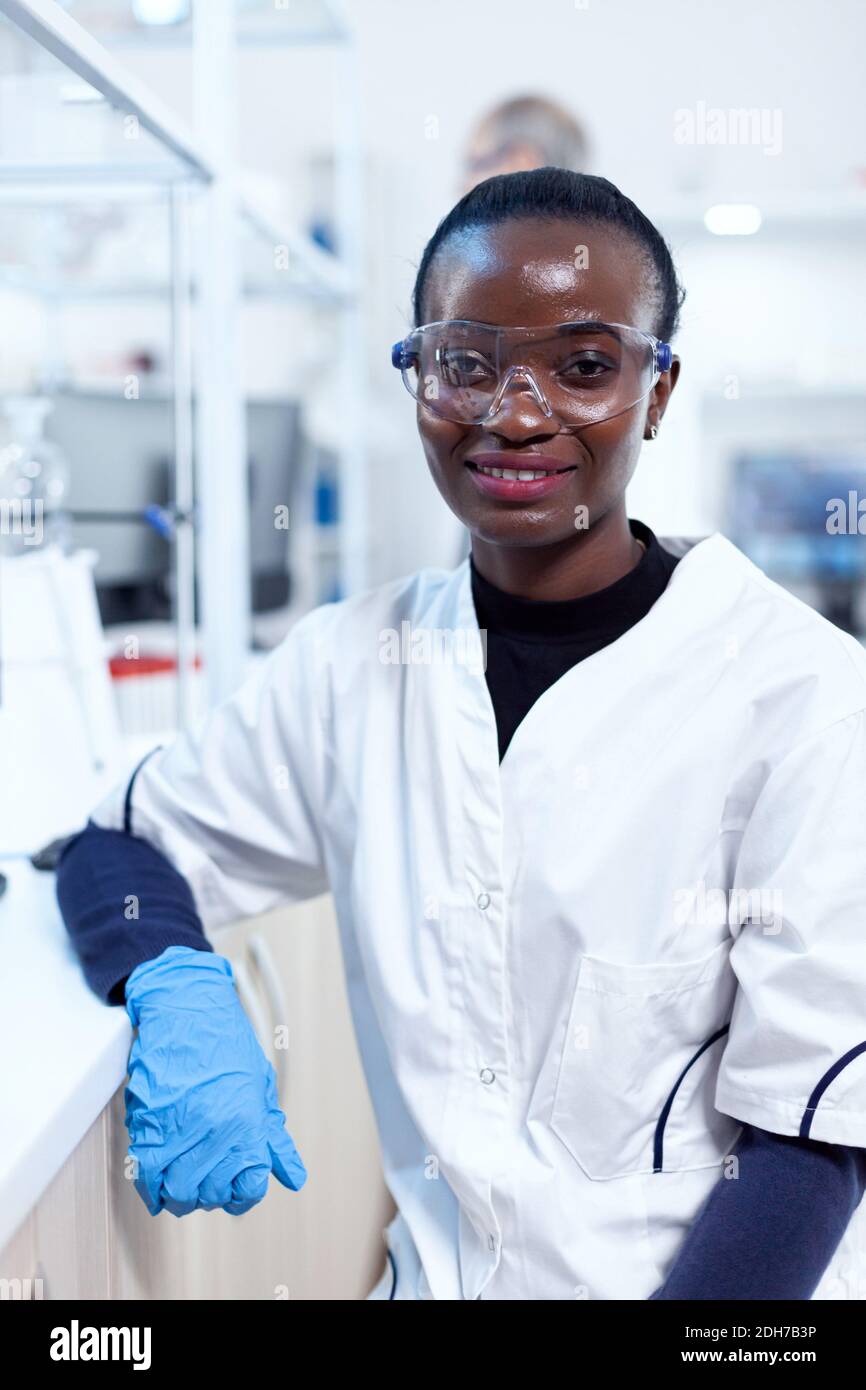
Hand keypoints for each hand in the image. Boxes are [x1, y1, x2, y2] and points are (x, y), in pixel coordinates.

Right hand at [123, 945, 305, 1216]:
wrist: (187, 1009)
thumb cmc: (226, 1042)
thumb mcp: (261, 1087)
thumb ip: (274, 1138)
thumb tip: (292, 1176)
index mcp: (247, 1124)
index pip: (247, 1189)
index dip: (241, 1195)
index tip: (233, 1186)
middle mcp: (215, 1131)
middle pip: (209, 1195)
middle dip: (208, 1195)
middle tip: (205, 1180)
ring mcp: (180, 1128)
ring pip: (177, 1191)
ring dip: (179, 1194)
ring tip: (182, 1180)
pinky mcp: (148, 1122)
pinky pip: (146, 1173)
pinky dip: (150, 1186)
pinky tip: (157, 1180)